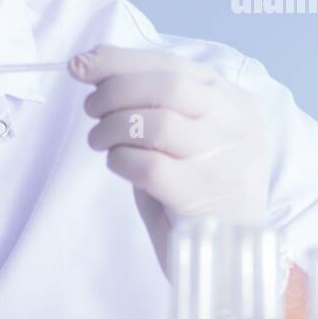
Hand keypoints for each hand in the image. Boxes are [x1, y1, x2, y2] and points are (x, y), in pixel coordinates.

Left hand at [70, 45, 270, 270]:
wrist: (223, 257)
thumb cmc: (193, 190)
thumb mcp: (177, 136)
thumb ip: (147, 100)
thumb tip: (87, 64)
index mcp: (234, 103)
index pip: (174, 65)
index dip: (121, 61)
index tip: (80, 64)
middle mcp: (237, 127)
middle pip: (167, 85)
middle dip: (115, 90)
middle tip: (91, 110)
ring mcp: (225, 162)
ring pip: (157, 123)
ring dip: (112, 128)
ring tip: (100, 142)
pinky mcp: (203, 197)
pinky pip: (148, 166)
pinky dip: (121, 161)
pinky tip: (120, 166)